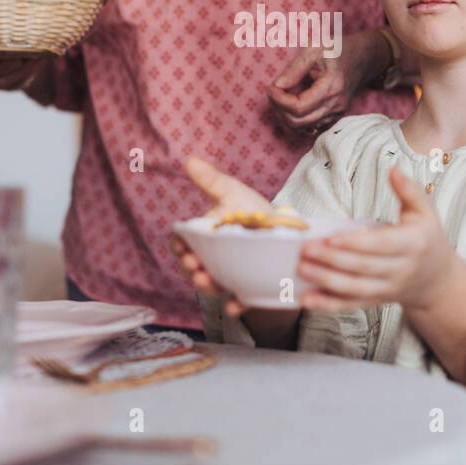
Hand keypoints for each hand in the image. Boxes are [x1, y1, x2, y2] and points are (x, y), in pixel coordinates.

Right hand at [174, 155, 274, 317]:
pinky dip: (236, 305)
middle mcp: (213, 259)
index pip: (182, 244)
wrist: (286, 228)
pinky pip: (240, 301)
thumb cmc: (253, 209)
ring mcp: (229, 275)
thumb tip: (188, 159)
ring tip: (208, 282)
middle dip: (190, 269)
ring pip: (212, 286)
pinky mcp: (248, 288)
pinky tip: (235, 305)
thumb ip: (210, 180)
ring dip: (206, 287)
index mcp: (204, 237)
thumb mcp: (232, 192)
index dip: (178, 246)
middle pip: (193, 268)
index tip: (182, 246)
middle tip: (194, 266)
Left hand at [267, 29, 386, 135]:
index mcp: (331, 87)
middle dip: (279, 108)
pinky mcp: (334, 117)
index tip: (270, 87)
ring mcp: (337, 114)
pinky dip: (296, 118)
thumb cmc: (338, 50)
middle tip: (273, 91)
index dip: (278, 100)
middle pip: (298, 122)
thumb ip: (294, 68)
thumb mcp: (314, 49)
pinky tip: (292, 103)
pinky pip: (310, 126)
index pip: (298, 107)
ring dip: (285, 115)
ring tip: (281, 96)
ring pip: (302, 127)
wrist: (362, 58)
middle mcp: (336, 105)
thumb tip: (277, 86)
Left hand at [295, 165, 455, 311]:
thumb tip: (393, 168)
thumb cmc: (428, 239)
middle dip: (332, 260)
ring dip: (326, 281)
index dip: (355, 243)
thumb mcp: (426, 212)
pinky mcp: (377, 302)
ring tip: (301, 269)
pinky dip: (328, 304)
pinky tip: (306, 299)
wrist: (438, 281)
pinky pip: (351, 305)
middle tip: (305, 249)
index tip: (330, 237)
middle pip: (363, 267)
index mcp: (413, 244)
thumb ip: (409, 190)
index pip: (381, 245)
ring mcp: (388, 289)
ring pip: (355, 288)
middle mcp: (401, 270)